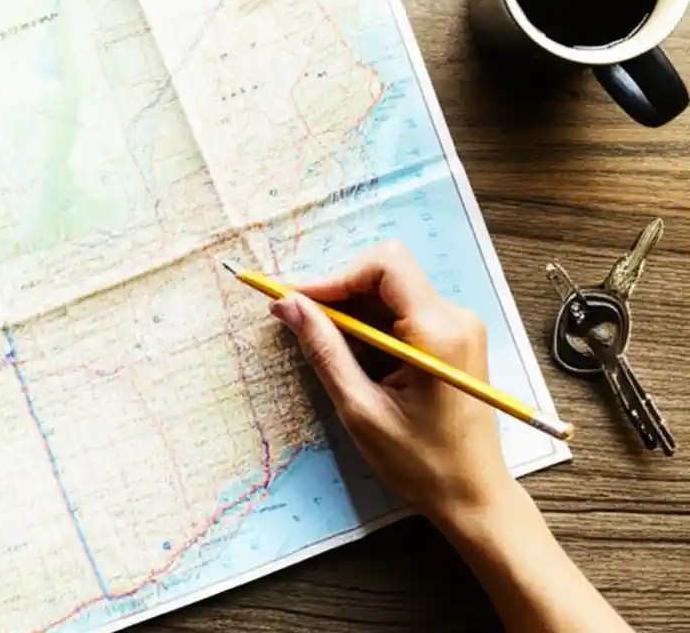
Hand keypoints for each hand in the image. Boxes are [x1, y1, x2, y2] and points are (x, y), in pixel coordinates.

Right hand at [269, 241, 514, 524]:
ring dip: (352, 315)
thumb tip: (287, 305)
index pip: (384, 264)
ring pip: (389, 293)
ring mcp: (457, 328)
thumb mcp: (360, 408)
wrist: (473, 496)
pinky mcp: (452, 340)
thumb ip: (324, 349)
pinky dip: (370, 330)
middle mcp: (454, 318)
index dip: (334, 276)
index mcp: (437, 332)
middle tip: (299, 325)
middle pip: (385, 275)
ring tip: (330, 355)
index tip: (296, 302)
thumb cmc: (421, 463)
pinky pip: (402, 314)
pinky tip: (356, 364)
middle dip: (337, 295)